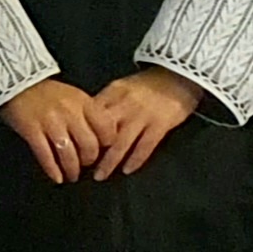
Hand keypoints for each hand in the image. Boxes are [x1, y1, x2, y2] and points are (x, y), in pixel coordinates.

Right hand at [0, 78, 104, 185]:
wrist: (15, 81)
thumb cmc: (46, 92)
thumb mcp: (74, 96)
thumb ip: (88, 114)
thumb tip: (101, 139)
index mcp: (83, 102)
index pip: (106, 129)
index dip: (107, 145)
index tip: (104, 152)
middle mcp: (69, 112)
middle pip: (89, 145)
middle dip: (89, 161)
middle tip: (85, 165)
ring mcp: (49, 121)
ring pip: (68, 154)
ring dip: (72, 169)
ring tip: (71, 175)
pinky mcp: (31, 130)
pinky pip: (45, 155)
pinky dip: (52, 169)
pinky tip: (56, 177)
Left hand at [81, 68, 200, 179]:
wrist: (180, 76)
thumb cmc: (148, 84)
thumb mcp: (122, 87)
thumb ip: (106, 102)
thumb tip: (86, 122)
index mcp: (113, 92)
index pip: (90, 114)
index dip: (80, 132)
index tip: (72, 147)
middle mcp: (125, 105)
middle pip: (102, 131)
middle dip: (90, 150)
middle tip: (80, 166)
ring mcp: (143, 116)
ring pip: (121, 143)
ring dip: (109, 162)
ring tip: (100, 176)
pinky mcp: (161, 125)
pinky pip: (145, 146)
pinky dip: (135, 159)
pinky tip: (127, 170)